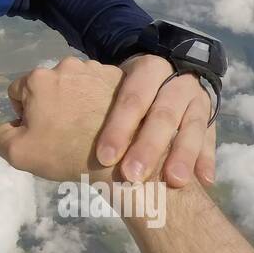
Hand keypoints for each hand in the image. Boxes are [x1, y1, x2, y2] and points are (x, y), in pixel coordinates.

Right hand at [0, 58, 124, 181]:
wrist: (123, 158)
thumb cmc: (66, 153)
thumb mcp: (18, 153)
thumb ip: (0, 135)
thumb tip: (9, 125)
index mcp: (38, 78)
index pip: (17, 92)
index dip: (25, 116)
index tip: (41, 133)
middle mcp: (66, 64)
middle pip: (47, 86)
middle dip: (51, 106)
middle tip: (64, 133)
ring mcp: (95, 68)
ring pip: (74, 85)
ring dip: (75, 101)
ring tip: (87, 127)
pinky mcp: (120, 77)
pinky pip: (99, 86)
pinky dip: (98, 100)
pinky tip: (103, 121)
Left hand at [94, 54, 216, 187]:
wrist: (163, 78)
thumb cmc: (122, 93)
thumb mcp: (108, 85)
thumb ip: (87, 103)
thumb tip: (43, 127)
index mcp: (147, 70)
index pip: (131, 97)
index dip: (119, 128)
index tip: (104, 157)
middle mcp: (175, 81)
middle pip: (163, 114)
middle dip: (149, 146)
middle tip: (133, 176)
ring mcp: (197, 99)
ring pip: (193, 126)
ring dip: (183, 155)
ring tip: (174, 182)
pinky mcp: (210, 118)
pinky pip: (211, 139)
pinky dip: (206, 160)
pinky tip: (203, 181)